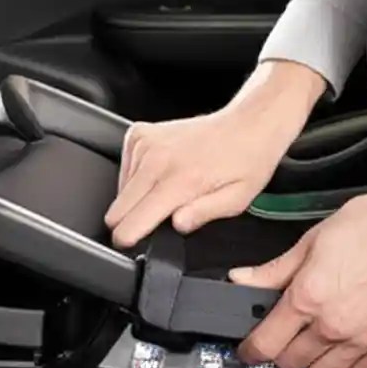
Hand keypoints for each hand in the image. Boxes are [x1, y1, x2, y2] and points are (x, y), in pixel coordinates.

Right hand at [105, 61, 325, 247]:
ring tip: (168, 189)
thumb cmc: (247, 161)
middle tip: (160, 217)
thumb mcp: (238, 199)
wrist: (248, 123)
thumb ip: (204, 213)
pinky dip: (136, 178)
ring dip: (136, 198)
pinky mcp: (139, 133)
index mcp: (180, 178)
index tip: (135, 244)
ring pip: (119, 192)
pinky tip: (160, 174)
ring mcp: (145, 143)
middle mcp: (157, 158)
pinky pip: (122, 170)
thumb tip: (177, 224)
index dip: (130, 239)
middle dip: (131, 221)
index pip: (132, 220)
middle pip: (117, 210)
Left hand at [234, 143, 366, 367]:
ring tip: (314, 346)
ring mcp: (364, 339)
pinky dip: (349, 366)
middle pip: (291, 363)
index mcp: (308, 297)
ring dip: (313, 364)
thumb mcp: (313, 239)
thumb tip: (244, 279)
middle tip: (283, 340)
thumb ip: (275, 269)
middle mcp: (334, 324)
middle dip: (280, 354)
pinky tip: (346, 349)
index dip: (251, 350)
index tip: (249, 349)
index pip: (266, 344)